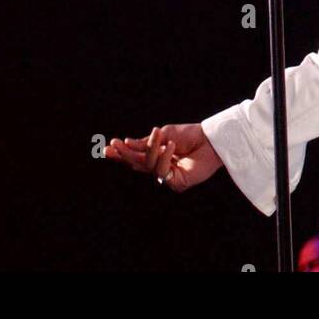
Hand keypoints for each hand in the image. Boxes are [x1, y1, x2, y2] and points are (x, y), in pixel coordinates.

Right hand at [104, 123, 221, 193]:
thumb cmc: (190, 135)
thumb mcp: (164, 134)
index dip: (122, 154)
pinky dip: (166, 158)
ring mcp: (169, 176)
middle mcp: (161, 167)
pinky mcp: (178, 183)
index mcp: (157, 155)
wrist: (211, 139)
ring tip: (160, 135)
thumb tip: (125, 143)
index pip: (136, 156)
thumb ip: (145, 143)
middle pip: (138, 163)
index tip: (107, 148)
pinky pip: (163, 172)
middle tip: (113, 146)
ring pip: (149, 167)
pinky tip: (171, 146)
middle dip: (125, 154)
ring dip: (152, 150)